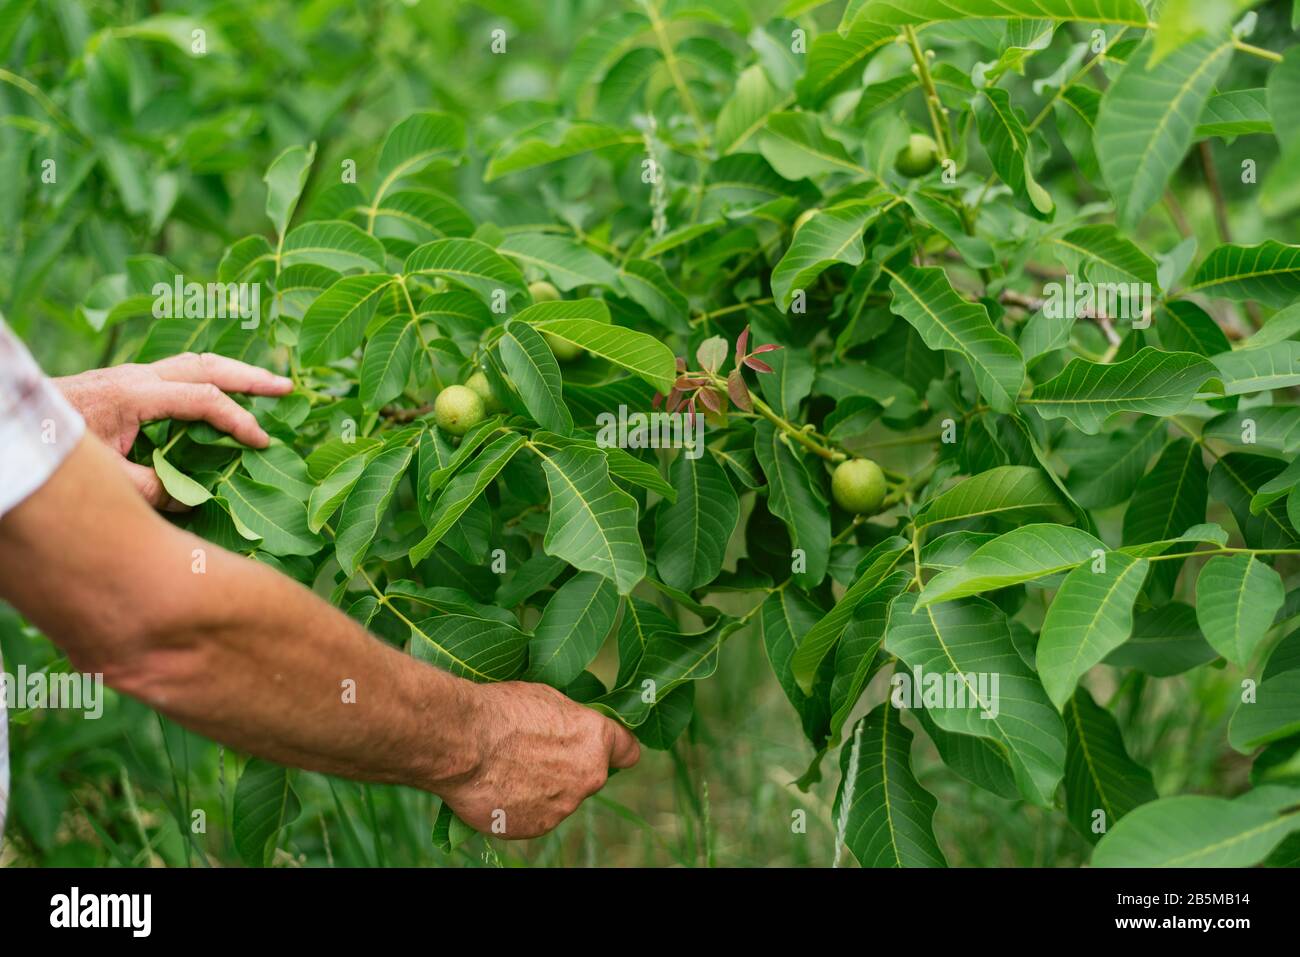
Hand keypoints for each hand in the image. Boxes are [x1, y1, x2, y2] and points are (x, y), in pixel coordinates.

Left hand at [56, 352, 292, 509]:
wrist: (8, 432)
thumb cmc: (53, 455)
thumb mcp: (106, 480)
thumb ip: (154, 489)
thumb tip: (193, 497)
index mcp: (132, 394)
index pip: (202, 400)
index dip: (236, 421)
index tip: (261, 443)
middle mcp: (134, 377)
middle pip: (205, 365)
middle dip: (249, 377)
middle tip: (287, 387)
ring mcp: (129, 379)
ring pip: (193, 364)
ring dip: (233, 374)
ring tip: (268, 386)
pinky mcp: (124, 388)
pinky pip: (177, 377)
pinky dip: (208, 383)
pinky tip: (224, 397)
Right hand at [436, 681, 640, 838]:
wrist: (462, 742)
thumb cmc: (501, 710)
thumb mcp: (546, 698)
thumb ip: (570, 722)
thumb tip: (569, 732)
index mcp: (596, 740)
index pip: (627, 751)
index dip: (615, 749)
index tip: (603, 748)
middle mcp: (588, 778)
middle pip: (587, 775)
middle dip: (568, 767)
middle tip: (532, 752)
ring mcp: (561, 808)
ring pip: (558, 798)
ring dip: (540, 788)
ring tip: (505, 768)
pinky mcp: (533, 827)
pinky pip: (532, 816)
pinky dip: (518, 805)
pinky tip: (496, 786)